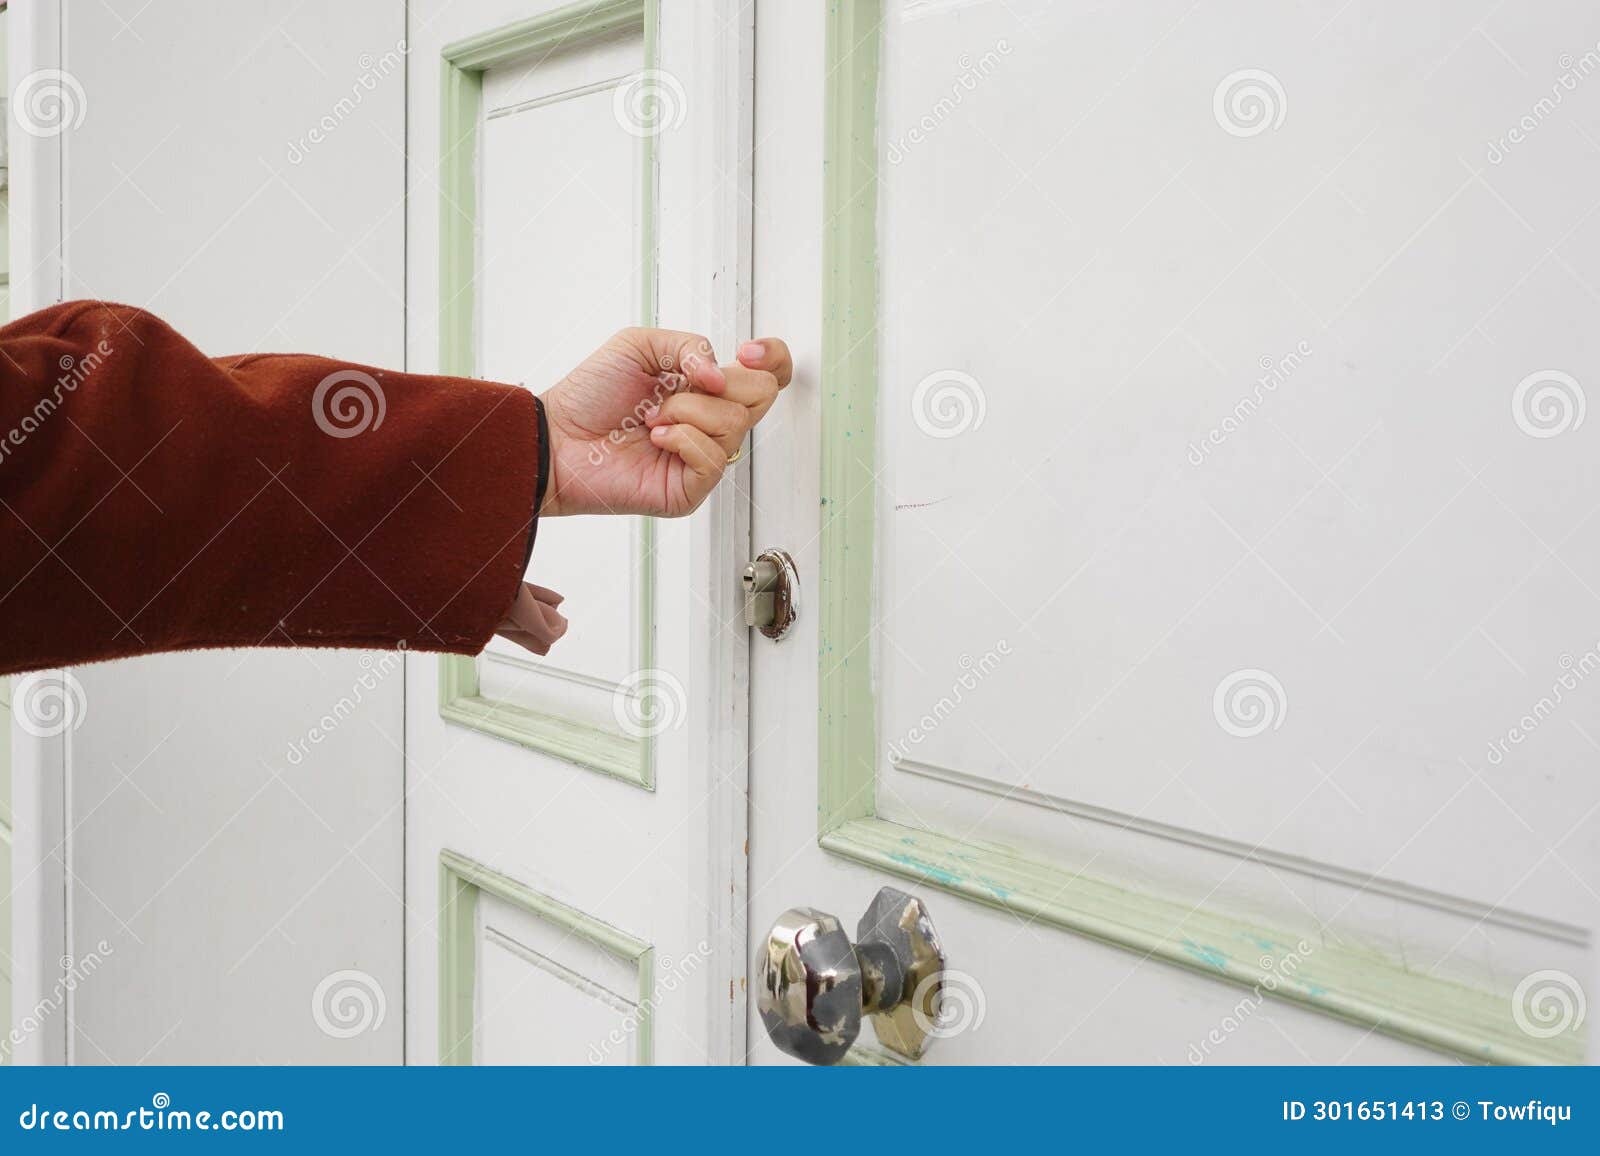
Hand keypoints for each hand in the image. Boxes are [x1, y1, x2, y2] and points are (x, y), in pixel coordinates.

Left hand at [538, 327, 791, 517]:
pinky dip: (682, 439)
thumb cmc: (590, 395)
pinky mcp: (690, 489)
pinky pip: (712, 458)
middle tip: (678, 389)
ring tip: (651, 418)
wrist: (557, 436)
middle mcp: (711, 422)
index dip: (772, 358)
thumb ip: (689, 345)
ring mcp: (703, 457)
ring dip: (686, 410)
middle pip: (762, 395)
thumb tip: (721, 374)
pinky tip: (656, 439)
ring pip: (734, 423)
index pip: (768, 374)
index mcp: (706, 387)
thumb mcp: (640, 345)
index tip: (746, 352)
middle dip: (722, 382)